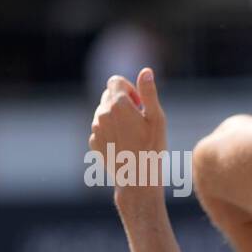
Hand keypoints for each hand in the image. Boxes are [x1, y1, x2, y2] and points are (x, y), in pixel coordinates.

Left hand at [88, 67, 167, 197]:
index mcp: (118, 104)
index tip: (139, 105)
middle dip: (123, 103)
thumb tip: (146, 71)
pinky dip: (111, 133)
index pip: (115, 81)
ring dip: (116, 119)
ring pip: (104, 113)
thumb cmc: (152, 149)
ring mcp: (95, 129)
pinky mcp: (93, 142)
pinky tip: (124, 146)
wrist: (137, 180)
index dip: (129, 90)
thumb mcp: (157, 119)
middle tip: (139, 122)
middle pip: (109, 96)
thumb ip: (149, 93)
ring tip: (133, 136)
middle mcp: (102, 113)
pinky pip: (101, 130)